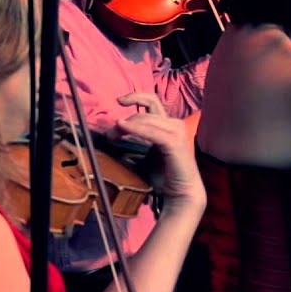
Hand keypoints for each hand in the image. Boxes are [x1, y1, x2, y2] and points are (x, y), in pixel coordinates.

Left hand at [109, 93, 204, 211]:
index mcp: (167, 126)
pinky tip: (122, 128)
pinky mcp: (174, 142)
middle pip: (144, 112)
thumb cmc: (163, 177)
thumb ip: (132, 148)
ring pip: (146, 119)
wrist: (180, 194)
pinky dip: (135, 129)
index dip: (135, 97)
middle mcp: (173, 125)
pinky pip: (151, 132)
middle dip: (124, 121)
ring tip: (112, 136)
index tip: (119, 101)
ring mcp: (175, 132)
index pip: (152, 102)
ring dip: (126, 125)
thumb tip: (112, 142)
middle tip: (110, 134)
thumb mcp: (143, 159)